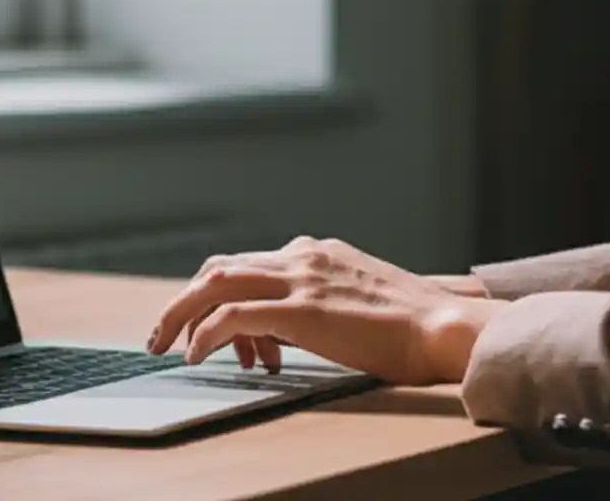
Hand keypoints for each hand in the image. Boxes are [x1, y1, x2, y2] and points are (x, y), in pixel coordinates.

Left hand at [146, 236, 508, 384]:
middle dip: (184, 300)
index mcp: (317, 253)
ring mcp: (301, 280)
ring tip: (165, 346)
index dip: (221, 299)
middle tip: (163, 335)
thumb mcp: (358, 302)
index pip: (248, 265)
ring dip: (180, 313)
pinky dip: (205, 335)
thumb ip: (318, 305)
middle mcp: (303, 257)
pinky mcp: (302, 310)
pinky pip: (232, 316)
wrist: (445, 328)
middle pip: (220, 267)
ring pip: (215, 283)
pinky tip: (197, 356)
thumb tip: (281, 333)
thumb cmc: (413, 327)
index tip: (214, 336)